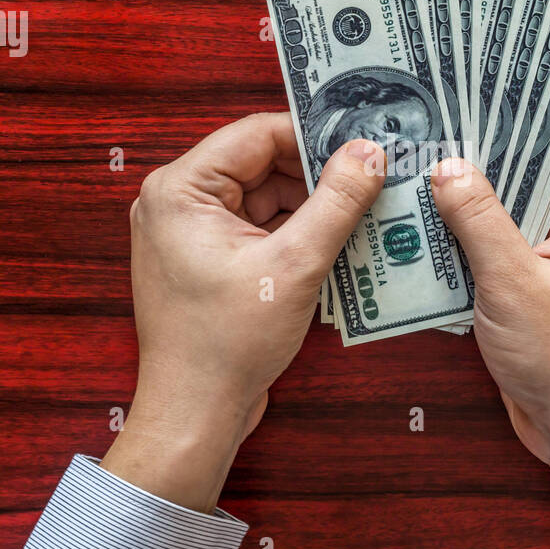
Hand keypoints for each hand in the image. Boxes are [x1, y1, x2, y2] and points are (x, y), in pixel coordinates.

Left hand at [101, 112, 383, 511]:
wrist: (195, 414)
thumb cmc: (227, 344)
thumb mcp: (295, 264)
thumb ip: (337, 202)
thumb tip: (370, 153)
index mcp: (180, 189)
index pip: (257, 134)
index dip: (314, 137)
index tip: (363, 144)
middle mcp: (176, 202)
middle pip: (261, 164)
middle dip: (317, 174)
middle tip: (373, 178)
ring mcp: (188, 233)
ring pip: (264, 196)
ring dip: (311, 205)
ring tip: (363, 212)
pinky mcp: (205, 260)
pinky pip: (257, 227)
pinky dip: (295, 232)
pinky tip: (337, 242)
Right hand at [431, 133, 549, 525]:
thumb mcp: (514, 283)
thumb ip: (479, 220)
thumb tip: (448, 167)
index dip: (529, 107)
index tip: (482, 81)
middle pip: (534, 169)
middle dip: (485, 150)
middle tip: (434, 117)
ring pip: (512, 208)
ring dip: (471, 197)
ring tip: (419, 161)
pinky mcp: (539, 287)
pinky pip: (502, 247)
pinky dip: (471, 238)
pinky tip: (427, 224)